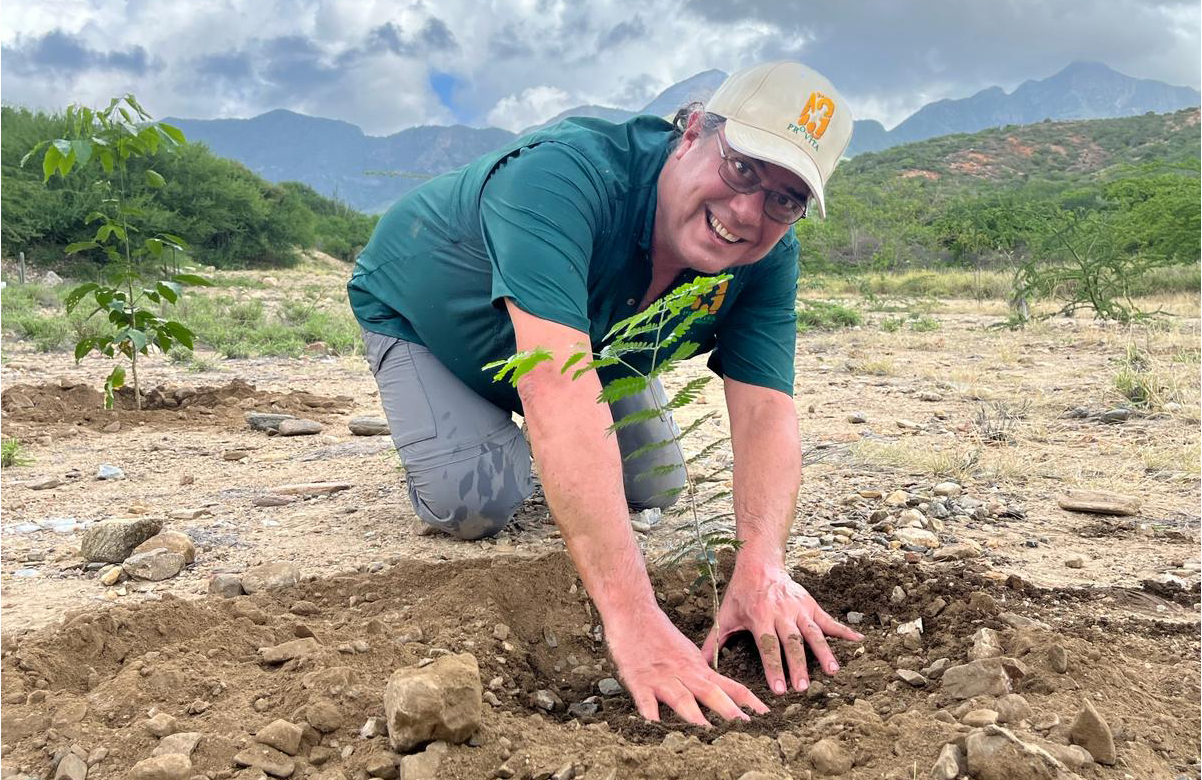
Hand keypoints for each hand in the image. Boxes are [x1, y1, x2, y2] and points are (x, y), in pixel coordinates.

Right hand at [605, 604, 769, 726]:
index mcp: (699, 668)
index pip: (731, 686)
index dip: (749, 702)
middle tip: (746, 728)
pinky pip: (646, 702)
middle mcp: (684, 674)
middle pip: (711, 693)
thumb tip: (720, 697)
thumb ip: (701, 675)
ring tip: (708, 733)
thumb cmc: (659, 634)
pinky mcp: (639, 681)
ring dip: (695, 716)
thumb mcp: (687, 653)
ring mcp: (662, 678)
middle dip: (729, 712)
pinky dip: (651, 715)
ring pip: (682, 699)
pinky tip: (655, 728)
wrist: (633, 611)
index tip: (766, 716)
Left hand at [700, 561, 862, 694]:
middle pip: (792, 643)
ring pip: (813, 633)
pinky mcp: (811, 604)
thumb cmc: (741, 593)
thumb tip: (700, 664)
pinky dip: (844, 630)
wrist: (760, 563)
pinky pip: (829, 619)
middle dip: (798, 666)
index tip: (780, 689)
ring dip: (823, 652)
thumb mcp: (724, 615)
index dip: (774, 668)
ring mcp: (799, 608)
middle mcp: (782, 613)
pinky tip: (860, 640)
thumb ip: (714, 641)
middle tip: (804, 688)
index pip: (768, 646)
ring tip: (832, 672)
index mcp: (760, 617)